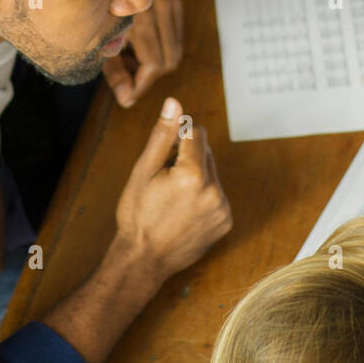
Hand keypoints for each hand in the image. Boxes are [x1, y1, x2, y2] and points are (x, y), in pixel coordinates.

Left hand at [102, 0, 183, 106]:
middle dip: (148, 76)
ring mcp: (169, 1)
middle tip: (127, 80)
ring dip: (155, 64)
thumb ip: (116, 73)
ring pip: (175, 53)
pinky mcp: (174, 2)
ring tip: (131, 61)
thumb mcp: (100, 47)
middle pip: (168, 61)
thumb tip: (127, 100)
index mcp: (137, 15)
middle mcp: (157, 4)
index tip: (128, 98)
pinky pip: (176, 41)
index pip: (153, 62)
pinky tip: (140, 49)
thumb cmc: (96, 18)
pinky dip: (161, 51)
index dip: (141, 85)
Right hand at [114, 97, 231, 282]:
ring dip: (196, 176)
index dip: (178, 137)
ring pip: (212, 173)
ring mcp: (222, 209)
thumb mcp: (143, 170)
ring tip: (173, 198)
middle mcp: (214, 191)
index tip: (164, 154)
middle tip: (164, 180)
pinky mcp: (226, 222)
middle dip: (187, 157)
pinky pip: (217, 194)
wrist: (143, 260)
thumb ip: (163, 135)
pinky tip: (184, 210)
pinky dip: (204, 196)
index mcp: (192, 175)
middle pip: (206, 152)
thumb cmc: (138, 214)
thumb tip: (175, 102)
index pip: (196, 132)